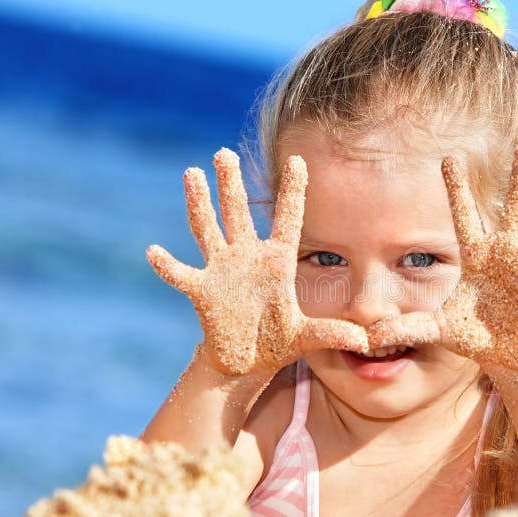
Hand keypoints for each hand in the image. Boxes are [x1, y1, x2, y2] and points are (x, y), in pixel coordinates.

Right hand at [146, 148, 367, 376]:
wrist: (246, 363)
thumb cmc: (278, 343)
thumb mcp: (306, 338)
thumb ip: (331, 333)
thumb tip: (364, 341)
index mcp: (277, 263)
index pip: (288, 220)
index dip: (293, 191)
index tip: (297, 160)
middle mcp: (248, 258)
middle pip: (238, 214)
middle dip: (231, 184)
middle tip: (224, 153)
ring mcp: (223, 270)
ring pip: (208, 229)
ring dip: (199, 203)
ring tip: (192, 173)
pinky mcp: (202, 291)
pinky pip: (181, 275)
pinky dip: (167, 265)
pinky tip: (153, 251)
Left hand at [368, 138, 517, 371]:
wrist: (505, 355)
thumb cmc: (473, 335)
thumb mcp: (438, 329)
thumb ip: (408, 327)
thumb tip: (370, 336)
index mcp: (476, 256)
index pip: (464, 217)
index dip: (458, 190)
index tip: (449, 157)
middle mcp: (505, 252)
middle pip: (513, 205)